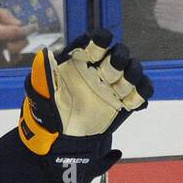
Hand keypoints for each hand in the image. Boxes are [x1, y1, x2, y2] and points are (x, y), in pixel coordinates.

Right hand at [0, 4, 28, 67]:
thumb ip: (2, 15)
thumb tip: (19, 24)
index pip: (7, 33)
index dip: (22, 31)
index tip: (33, 27)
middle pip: (9, 48)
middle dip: (21, 41)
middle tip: (25, 34)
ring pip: (8, 58)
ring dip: (17, 50)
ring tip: (18, 41)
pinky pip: (2, 64)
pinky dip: (10, 57)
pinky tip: (12, 51)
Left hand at [19, 30, 152, 182]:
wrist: (61, 142)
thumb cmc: (47, 114)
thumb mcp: (39, 92)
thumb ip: (43, 72)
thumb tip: (46, 54)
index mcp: (80, 63)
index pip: (94, 43)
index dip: (100, 40)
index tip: (101, 42)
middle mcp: (99, 71)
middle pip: (119, 55)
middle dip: (119, 58)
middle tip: (111, 72)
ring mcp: (113, 87)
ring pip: (133, 71)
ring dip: (133, 74)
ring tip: (123, 88)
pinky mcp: (123, 104)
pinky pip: (141, 92)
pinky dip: (143, 92)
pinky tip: (132, 101)